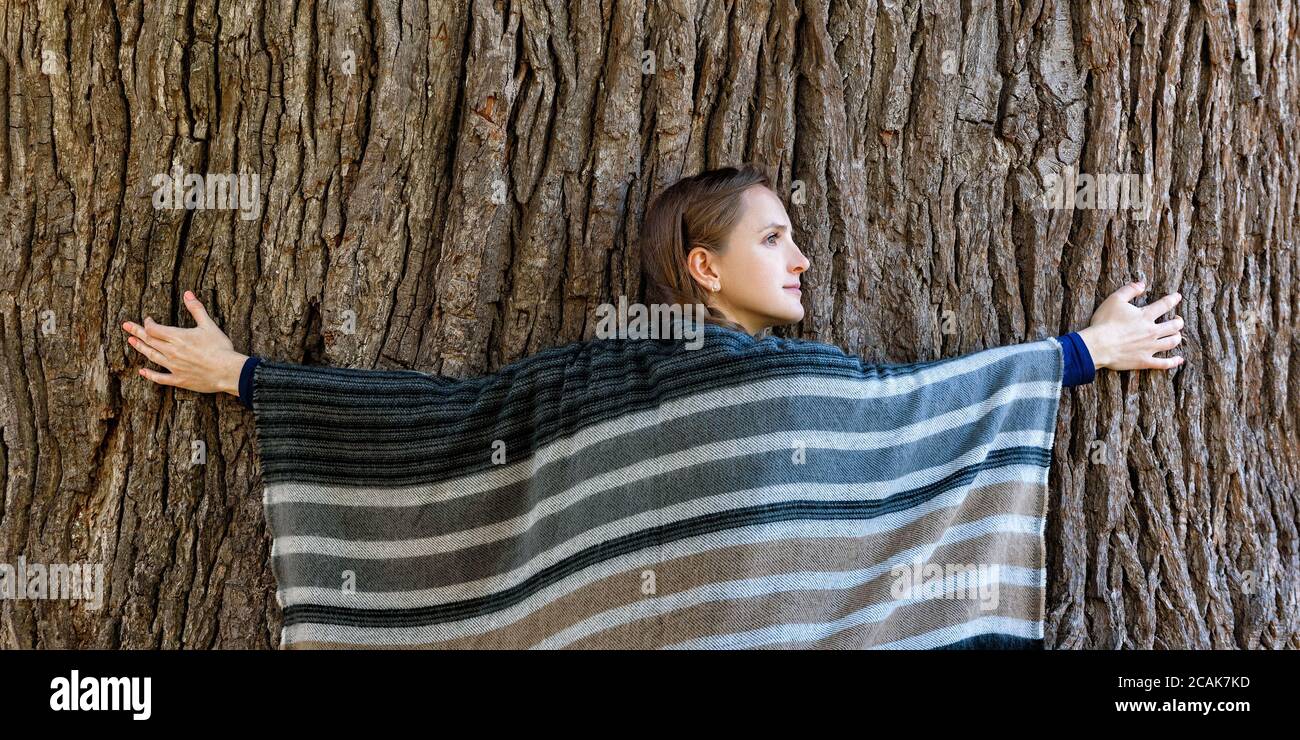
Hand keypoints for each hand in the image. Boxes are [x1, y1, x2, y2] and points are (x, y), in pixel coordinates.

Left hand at [121, 290, 247, 396]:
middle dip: (137, 332)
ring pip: (152, 356)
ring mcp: (173, 367)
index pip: (155, 329)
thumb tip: (187, 293)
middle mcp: (171, 351)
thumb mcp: (209, 325)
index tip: (147, 320)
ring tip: (131, 342)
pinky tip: (142, 371)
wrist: (228, 371)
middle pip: (149, 340)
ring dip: (140, 348)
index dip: (149, 323)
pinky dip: (150, 375)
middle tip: (126, 326)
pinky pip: (160, 378)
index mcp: (178, 337)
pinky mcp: (178, 379)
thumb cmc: (220, 348)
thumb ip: (196, 309)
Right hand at [1076, 282, 1184, 371]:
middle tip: (1177, 319)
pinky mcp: (1144, 361)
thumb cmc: (1104, 322)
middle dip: (1178, 321)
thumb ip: (1129, 290)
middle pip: (1174, 326)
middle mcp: (1152, 331)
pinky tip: (1179, 360)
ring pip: (1171, 342)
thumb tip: (1142, 284)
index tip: (1177, 297)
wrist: (1098, 345)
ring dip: (1177, 338)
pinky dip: (1173, 362)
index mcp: (1145, 316)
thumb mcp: (1114, 300)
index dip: (1173, 299)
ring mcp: (1149, 347)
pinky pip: (1164, 363)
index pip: (1165, 305)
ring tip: (1177, 335)